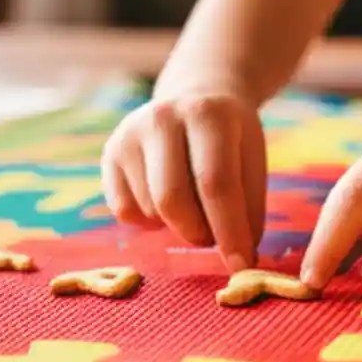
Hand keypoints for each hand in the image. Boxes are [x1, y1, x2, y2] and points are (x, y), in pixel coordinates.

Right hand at [101, 92, 266, 270]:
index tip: (241, 264)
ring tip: (191, 207)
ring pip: (149, 208)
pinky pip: (124, 210)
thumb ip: (249, 208)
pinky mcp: (110, 152)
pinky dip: (148, 222)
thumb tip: (240, 260)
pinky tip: (163, 200)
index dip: (229, 231)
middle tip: (211, 238)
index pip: (217, 183)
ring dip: (175, 225)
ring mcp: (131, 133)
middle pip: (173, 199)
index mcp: (208, 115)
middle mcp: (163, 117)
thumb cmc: (229, 140)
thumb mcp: (251, 160)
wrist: (194, 97)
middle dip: (197, 233)